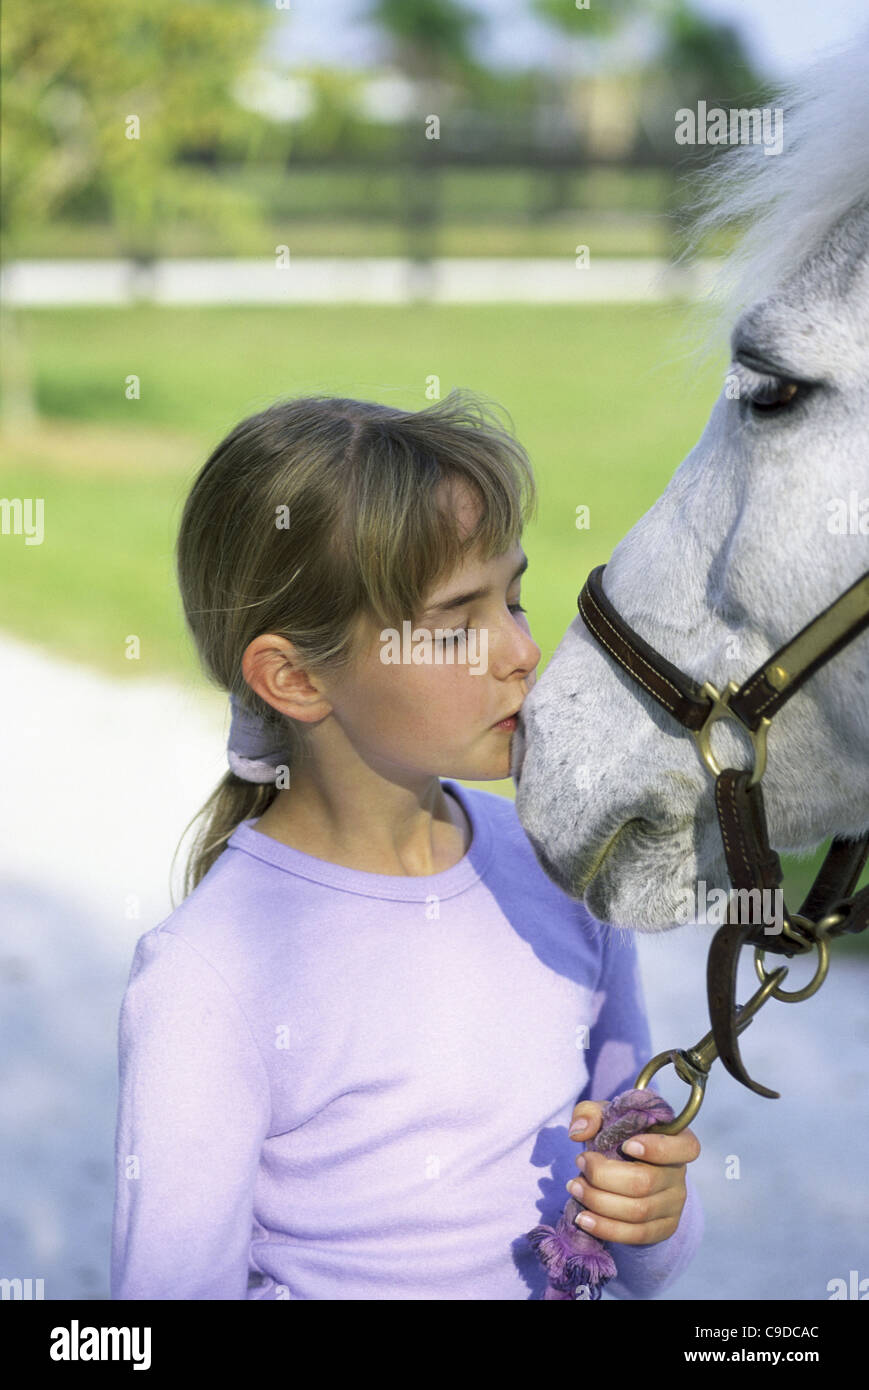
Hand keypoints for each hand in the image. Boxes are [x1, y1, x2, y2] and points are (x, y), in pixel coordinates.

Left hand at [565, 1099, 700, 1245]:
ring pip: (638, 1211)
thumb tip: (578, 1132)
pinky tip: (583, 1218)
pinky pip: (636, 1235)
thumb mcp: (606, 1116)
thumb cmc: (619, 1137)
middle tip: (579, 1163)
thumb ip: (590, 1113)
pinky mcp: (663, 1229)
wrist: (627, 1169)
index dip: (657, 1148)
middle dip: (604, 1175)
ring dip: (599, 1201)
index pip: (685, 1148)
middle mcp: (680, 1174)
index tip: (626, 1145)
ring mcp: (674, 1205)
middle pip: (646, 1182)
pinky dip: (606, 1228)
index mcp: (678, 1141)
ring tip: (574, 1187)